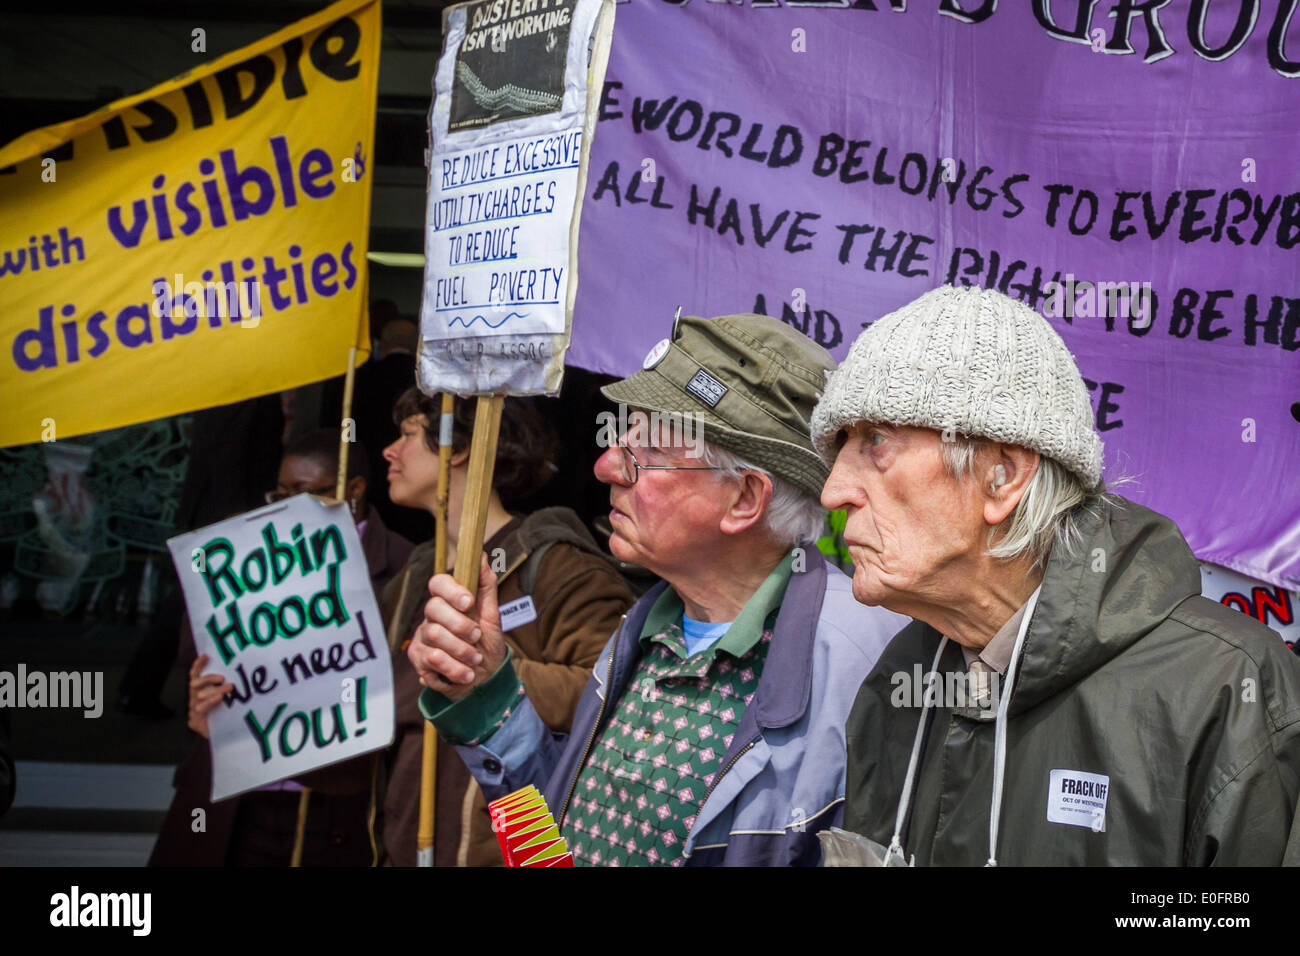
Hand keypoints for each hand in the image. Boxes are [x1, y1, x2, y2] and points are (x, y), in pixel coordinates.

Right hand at [187, 654, 233, 739]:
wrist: (226, 738)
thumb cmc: (230, 714)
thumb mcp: (231, 697)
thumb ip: (230, 686)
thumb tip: (245, 670)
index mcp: (201, 690)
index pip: (196, 674)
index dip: (198, 665)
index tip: (206, 656)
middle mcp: (195, 698)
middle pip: (195, 683)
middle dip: (208, 678)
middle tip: (222, 677)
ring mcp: (194, 710)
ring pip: (199, 696)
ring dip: (214, 690)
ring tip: (228, 688)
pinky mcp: (195, 721)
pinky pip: (201, 709)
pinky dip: (210, 702)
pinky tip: (219, 698)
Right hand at [408, 553, 506, 700]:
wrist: (485, 679)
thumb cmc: (487, 644)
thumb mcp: (492, 616)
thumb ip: (486, 586)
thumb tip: (481, 555)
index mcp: (448, 602)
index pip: (438, 583)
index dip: (451, 590)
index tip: (468, 602)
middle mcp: (431, 617)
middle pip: (433, 608)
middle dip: (461, 626)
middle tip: (477, 637)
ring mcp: (422, 637)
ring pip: (435, 635)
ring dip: (462, 651)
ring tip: (475, 659)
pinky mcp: (418, 659)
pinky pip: (432, 659)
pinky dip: (455, 669)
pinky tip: (465, 674)